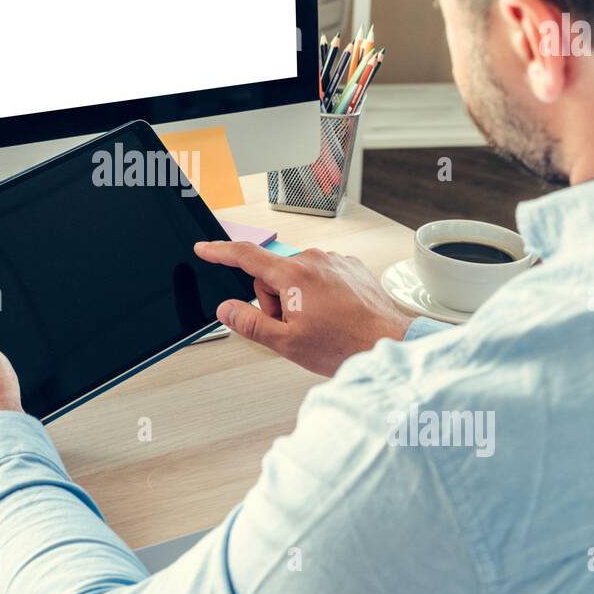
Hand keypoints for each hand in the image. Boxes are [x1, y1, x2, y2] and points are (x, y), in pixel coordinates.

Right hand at [193, 241, 413, 376]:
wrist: (388, 343)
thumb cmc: (344, 345)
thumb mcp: (286, 342)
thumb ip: (250, 323)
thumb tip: (227, 310)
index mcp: (294, 275)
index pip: (246, 256)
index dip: (220, 251)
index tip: (204, 248)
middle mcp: (314, 259)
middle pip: (272, 274)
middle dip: (274, 299)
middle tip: (293, 326)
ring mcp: (334, 261)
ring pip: (296, 275)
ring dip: (297, 297)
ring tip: (318, 323)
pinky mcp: (350, 266)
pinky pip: (319, 275)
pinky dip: (318, 293)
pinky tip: (332, 315)